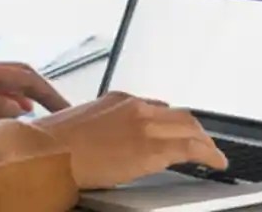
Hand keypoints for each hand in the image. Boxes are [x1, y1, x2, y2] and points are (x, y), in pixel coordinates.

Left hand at [0, 58, 70, 122]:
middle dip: (44, 91)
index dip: (50, 93)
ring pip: (7, 83)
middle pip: (20, 76)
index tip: (68, 109)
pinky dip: (8, 100)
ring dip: (28, 96)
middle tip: (63, 111)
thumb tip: (21, 107)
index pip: (25, 78)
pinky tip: (8, 112)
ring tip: (43, 114)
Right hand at [31, 91, 227, 189]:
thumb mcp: (83, 125)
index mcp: (118, 100)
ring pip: (190, 127)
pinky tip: (216, 162)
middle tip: (204, 144)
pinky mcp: (151, 148)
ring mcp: (145, 125)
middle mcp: (135, 106)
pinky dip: (209, 154)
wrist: (46, 152)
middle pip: (179, 115)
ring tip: (213, 154)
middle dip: (196, 130)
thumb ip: (105, 128)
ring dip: (205, 141)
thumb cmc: (54, 145)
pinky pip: (190, 147)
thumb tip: (112, 141)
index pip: (157, 107)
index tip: (179, 130)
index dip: (173, 122)